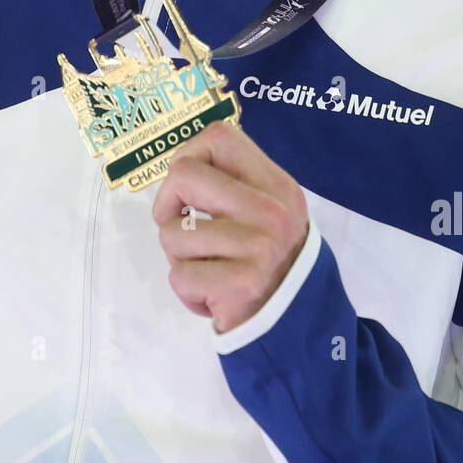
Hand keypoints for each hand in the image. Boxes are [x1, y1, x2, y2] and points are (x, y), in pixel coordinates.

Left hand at [151, 121, 309, 334]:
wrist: (295, 324)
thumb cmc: (270, 262)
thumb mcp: (269, 212)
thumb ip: (234, 185)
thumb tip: (179, 167)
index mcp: (277, 185)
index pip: (219, 137)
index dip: (188, 155)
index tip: (186, 187)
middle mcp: (271, 211)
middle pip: (183, 175)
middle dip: (167, 205)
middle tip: (182, 228)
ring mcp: (257, 248)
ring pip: (172, 232)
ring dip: (178, 256)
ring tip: (207, 268)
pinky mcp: (239, 284)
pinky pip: (179, 276)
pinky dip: (186, 290)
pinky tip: (212, 295)